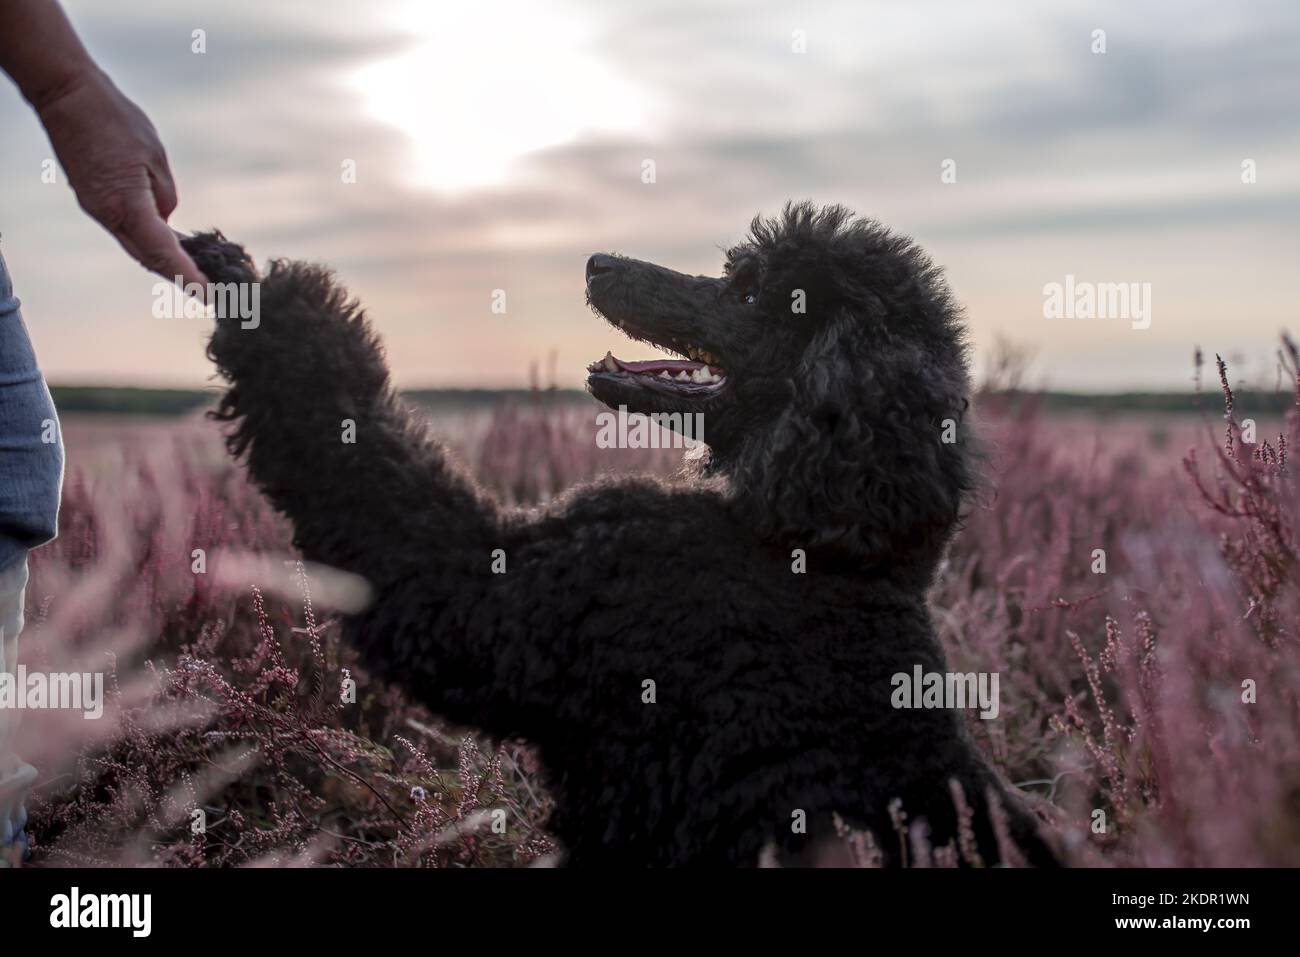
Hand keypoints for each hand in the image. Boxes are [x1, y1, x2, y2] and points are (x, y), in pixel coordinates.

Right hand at [36, 69, 206, 287]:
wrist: (67, 96)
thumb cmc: (114, 119)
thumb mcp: (154, 157)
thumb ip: (165, 195)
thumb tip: (166, 221)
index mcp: (127, 204)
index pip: (163, 251)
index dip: (187, 275)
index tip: (208, 292)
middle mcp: (108, 213)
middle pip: (149, 258)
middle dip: (179, 277)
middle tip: (207, 292)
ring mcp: (97, 208)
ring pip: (137, 247)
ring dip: (164, 264)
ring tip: (193, 277)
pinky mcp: (93, 201)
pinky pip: (127, 231)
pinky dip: (149, 244)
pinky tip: (168, 247)